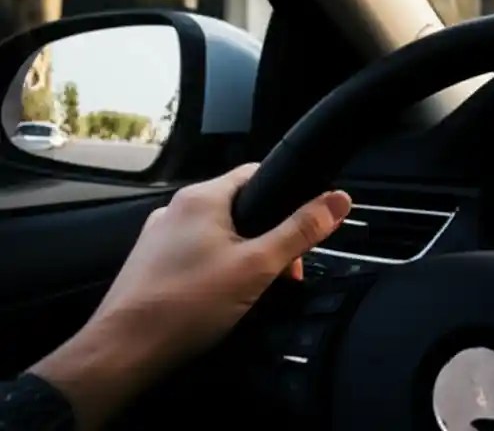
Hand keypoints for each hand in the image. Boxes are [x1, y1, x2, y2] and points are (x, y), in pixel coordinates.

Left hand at [29, 163, 351, 429]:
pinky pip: (196, 255)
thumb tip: (338, 200)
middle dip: (269, 236)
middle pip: (240, 208)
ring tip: (254, 290)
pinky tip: (221, 299)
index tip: (305, 227)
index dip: (289, 195)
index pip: (257, 173)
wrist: (123, 352)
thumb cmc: (185, 306)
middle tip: (284, 272)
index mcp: (202, 198)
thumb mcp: (258, 267)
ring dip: (244, 256)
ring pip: (218, 234)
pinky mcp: (150, 265)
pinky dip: (217, 270)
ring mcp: (158, 238)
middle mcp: (176, 210)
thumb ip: (300, 231)